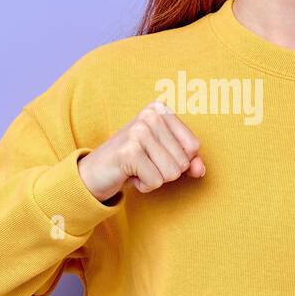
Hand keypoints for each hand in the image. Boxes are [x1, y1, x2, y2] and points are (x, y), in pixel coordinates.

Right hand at [77, 100, 204, 202]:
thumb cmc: (134, 162)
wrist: (94, 172)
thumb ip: (188, 161)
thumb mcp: (164, 156)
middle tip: (144, 163)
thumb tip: (200, 170)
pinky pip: (155, 181)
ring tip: (138, 168)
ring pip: (171, 173)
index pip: (193, 146)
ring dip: (155, 179)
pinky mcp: (129, 151)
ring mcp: (139, 132)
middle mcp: (150, 115)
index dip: (179, 160)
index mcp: (161, 110)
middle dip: (165, 171)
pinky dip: (144, 185)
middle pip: (183, 161)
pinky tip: (130, 175)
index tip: (156, 155)